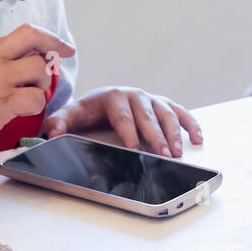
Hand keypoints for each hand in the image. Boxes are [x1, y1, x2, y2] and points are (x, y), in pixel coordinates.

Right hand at [0, 23, 74, 160]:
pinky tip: (21, 112)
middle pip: (35, 38)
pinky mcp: (2, 102)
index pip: (25, 33)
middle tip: (58, 63)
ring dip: (42, 85)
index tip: (62, 48)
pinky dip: (35, 107)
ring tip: (28, 97)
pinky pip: (36, 98)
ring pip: (40, 69)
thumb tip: (23, 66)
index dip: (48, 39)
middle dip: (53, 49)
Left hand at [42, 87, 202, 157]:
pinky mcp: (163, 104)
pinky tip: (198, 139)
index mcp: (114, 97)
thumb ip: (60, 122)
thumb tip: (53, 132)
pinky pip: (180, 112)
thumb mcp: (72, 114)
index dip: (129, 133)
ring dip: (174, 133)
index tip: (134, 149)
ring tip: (178, 152)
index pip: (123, 116)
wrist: (102, 98)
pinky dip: (191, 125)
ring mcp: (152, 99)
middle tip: (163, 154)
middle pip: (148, 117)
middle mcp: (136, 95)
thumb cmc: (89, 110)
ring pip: (167, 114)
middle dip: (156, 136)